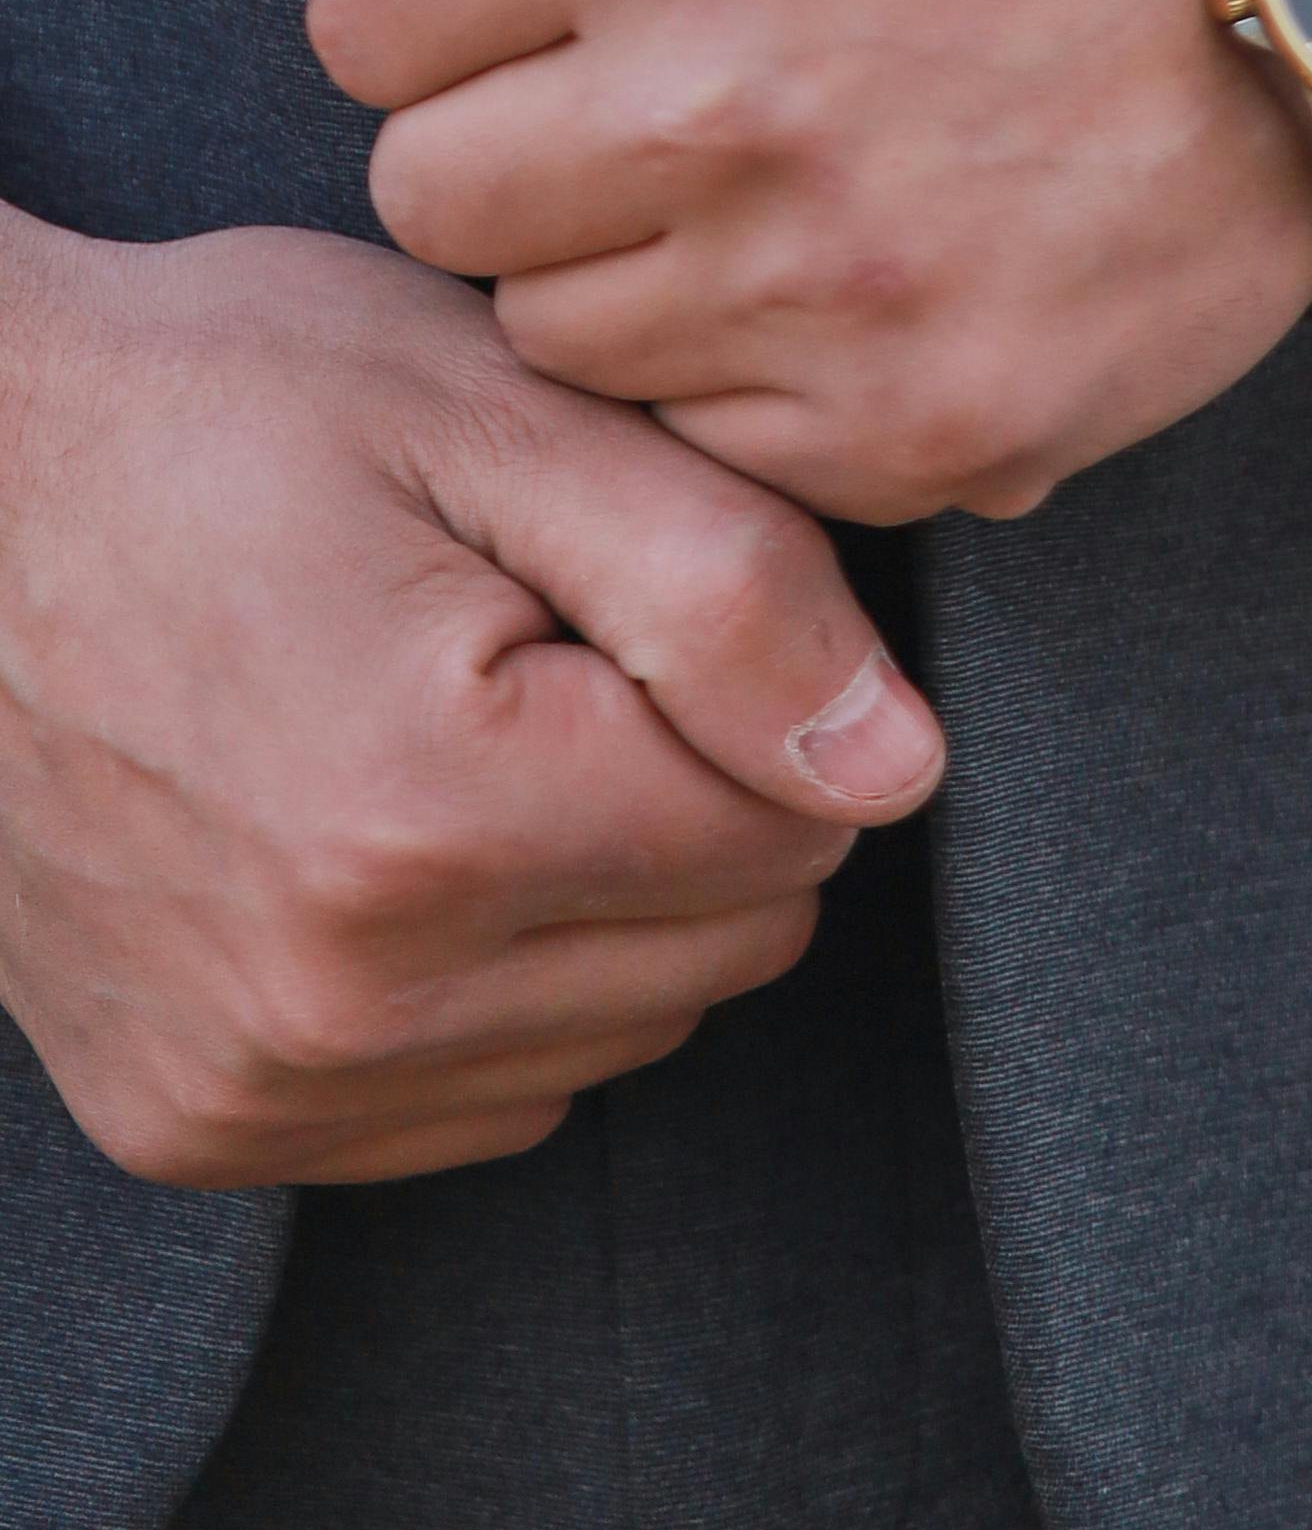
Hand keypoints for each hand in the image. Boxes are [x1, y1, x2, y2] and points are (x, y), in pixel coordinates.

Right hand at [0, 215, 934, 1191]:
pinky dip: (486, 979)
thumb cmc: (222, 406)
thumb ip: (732, 587)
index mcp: (432, 815)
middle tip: (541, 640)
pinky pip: (476, 1101)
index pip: (794, 826)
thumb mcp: (498, 413)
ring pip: (616, 1035)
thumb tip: (898, 763)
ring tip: (458, 721)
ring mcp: (252, 1087)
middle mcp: (339, 1002)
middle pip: (722, 947)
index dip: (759, 680)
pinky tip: (393, 829)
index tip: (626, 581)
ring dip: (598, 896)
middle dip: (693, 791)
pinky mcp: (195, 1123)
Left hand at [226, 0, 1311, 528]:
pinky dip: (759, 360)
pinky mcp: (911, 420)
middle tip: (695, 45)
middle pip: (428, 193)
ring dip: (633, 249)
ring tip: (790, 139)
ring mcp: (812, 280)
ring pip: (552, 333)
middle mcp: (707, 94)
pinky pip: (704, 439)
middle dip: (528, 119)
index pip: (353, 13)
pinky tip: (866, 243)